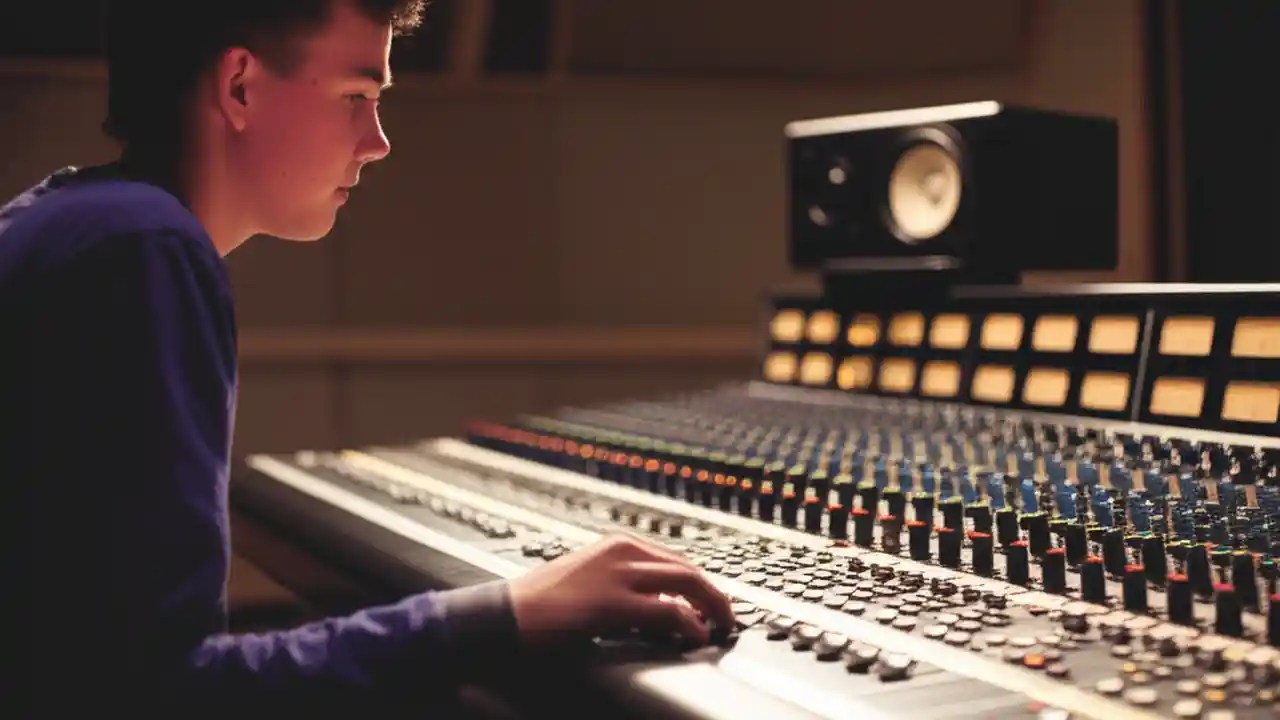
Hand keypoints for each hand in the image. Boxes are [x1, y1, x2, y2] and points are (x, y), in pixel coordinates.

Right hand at [509, 533, 734, 647]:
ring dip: (711, 608)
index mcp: (617, 545)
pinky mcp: (612, 604)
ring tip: (719, 628)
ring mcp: (618, 576)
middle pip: (688, 569)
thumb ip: (623, 584)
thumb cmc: (541, 604)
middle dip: (715, 595)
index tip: (712, 602)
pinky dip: (689, 626)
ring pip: (687, 584)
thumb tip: (660, 606)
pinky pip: (667, 613)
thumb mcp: (590, 580)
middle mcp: (622, 552)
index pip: (675, 560)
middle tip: (726, 617)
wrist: (505, 614)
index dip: (700, 584)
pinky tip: (695, 637)